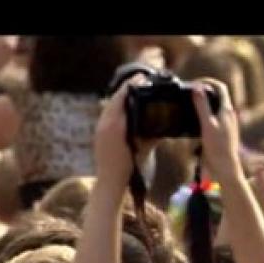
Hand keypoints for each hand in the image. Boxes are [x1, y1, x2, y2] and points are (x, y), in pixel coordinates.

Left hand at [94, 74, 156, 192]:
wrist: (110, 184)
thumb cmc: (129, 170)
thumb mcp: (145, 151)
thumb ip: (153, 136)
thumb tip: (164, 125)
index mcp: (116, 126)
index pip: (123, 97)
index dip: (133, 86)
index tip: (143, 78)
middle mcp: (106, 124)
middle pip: (115, 99)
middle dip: (127, 89)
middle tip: (141, 82)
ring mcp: (100, 129)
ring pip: (110, 107)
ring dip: (122, 99)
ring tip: (135, 93)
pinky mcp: (99, 134)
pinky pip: (108, 115)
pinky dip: (117, 109)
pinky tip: (128, 111)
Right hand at [193, 79, 241, 182]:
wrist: (225, 168)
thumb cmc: (218, 147)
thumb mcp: (207, 124)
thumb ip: (203, 106)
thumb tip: (198, 87)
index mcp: (227, 110)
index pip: (220, 87)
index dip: (208, 81)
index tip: (195, 82)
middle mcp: (228, 116)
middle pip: (217, 96)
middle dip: (204, 91)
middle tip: (190, 92)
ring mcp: (226, 125)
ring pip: (214, 108)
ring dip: (203, 104)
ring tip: (190, 105)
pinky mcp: (221, 134)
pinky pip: (212, 120)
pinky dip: (203, 116)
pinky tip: (193, 122)